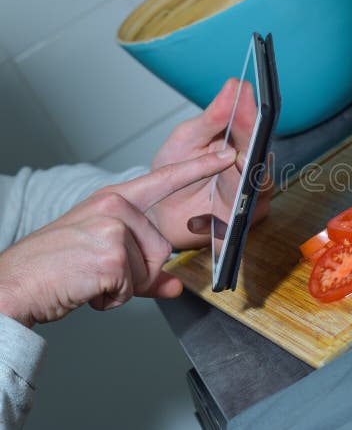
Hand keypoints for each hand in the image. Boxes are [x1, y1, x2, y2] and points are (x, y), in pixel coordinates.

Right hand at [0, 151, 236, 327]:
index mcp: (114, 200)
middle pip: (162, 248)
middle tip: (99, 271)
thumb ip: (147, 273)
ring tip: (90, 277)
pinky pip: (133, 287)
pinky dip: (112, 299)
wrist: (12, 286)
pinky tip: (87, 288)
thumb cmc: (54, 267)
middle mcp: (116, 207)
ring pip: (149, 270)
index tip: (227, 155)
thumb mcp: (102, 257)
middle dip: (137, 273)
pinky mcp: (112, 255)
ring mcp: (114, 229)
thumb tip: (178, 286)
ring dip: (123, 287)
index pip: (165, 178)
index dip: (199, 167)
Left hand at [148, 78, 270, 248]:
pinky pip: (254, 205)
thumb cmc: (174, 174)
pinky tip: (239, 182)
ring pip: (262, 178)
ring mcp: (251, 190)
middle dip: (252, 133)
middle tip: (246, 117)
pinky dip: (246, 195)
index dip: (248, 109)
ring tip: (240, 155)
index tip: (244, 91)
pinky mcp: (248, 215)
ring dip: (251, 166)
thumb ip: (211, 117)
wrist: (160, 214)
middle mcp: (248, 164)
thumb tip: (232, 87)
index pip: (249, 124)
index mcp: (236, 142)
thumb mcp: (187, 138)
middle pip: (260, 149)